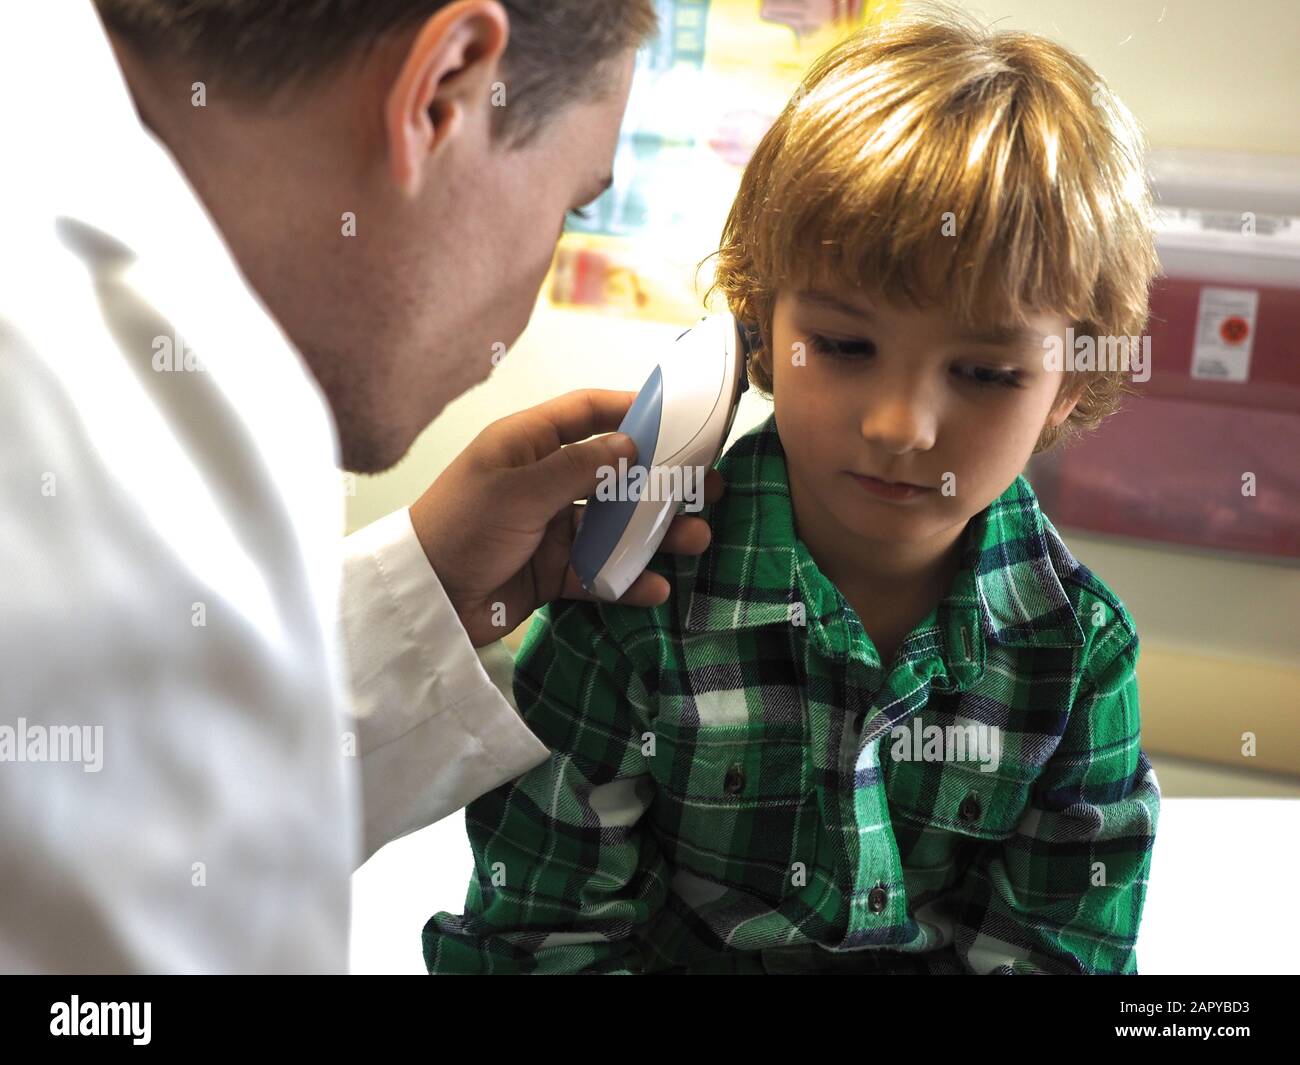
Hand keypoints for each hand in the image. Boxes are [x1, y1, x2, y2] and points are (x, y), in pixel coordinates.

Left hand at [409, 389, 724, 646]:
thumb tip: (630, 445)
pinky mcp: (551, 572)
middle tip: (708, 488)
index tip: (679, 415)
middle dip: (660, 482)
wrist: (424, 601)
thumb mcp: (518, 490)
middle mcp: (542, 481)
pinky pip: (598, 571)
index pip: (586, 413)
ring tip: (696, 540)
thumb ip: (578, 468)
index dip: (630, 408)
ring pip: (613, 526)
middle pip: (612, 473)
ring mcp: (549, 528)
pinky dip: (626, 579)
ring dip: (653, 534)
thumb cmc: (462, 528)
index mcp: (527, 445)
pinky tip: (655, 587)